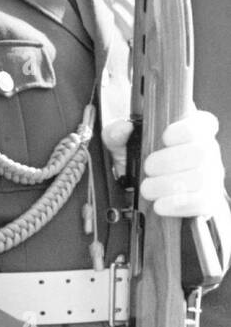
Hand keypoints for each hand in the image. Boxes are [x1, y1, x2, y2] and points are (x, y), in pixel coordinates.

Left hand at [102, 111, 227, 218]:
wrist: (146, 194)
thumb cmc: (140, 162)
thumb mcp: (122, 146)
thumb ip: (117, 133)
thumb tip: (123, 127)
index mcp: (191, 131)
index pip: (203, 122)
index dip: (187, 129)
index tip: (165, 137)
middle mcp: (206, 152)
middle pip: (200, 152)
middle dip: (169, 161)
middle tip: (148, 168)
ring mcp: (210, 177)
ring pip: (200, 178)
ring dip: (168, 184)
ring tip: (146, 189)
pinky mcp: (208, 201)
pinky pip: (201, 202)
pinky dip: (177, 204)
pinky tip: (159, 205)